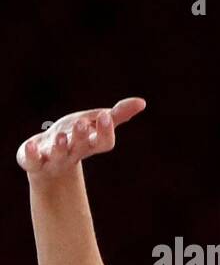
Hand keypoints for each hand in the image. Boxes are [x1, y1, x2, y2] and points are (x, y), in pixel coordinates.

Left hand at [16, 97, 146, 180]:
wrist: (47, 162)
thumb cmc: (74, 137)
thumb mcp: (93, 122)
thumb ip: (117, 115)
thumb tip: (142, 102)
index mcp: (90, 144)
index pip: (103, 142)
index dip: (105, 131)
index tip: (106, 116)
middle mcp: (74, 152)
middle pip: (81, 147)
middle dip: (81, 136)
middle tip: (82, 123)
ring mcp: (54, 158)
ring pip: (59, 155)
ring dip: (61, 147)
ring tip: (61, 137)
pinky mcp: (33, 162)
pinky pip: (33, 161)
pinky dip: (32, 154)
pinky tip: (31, 145)